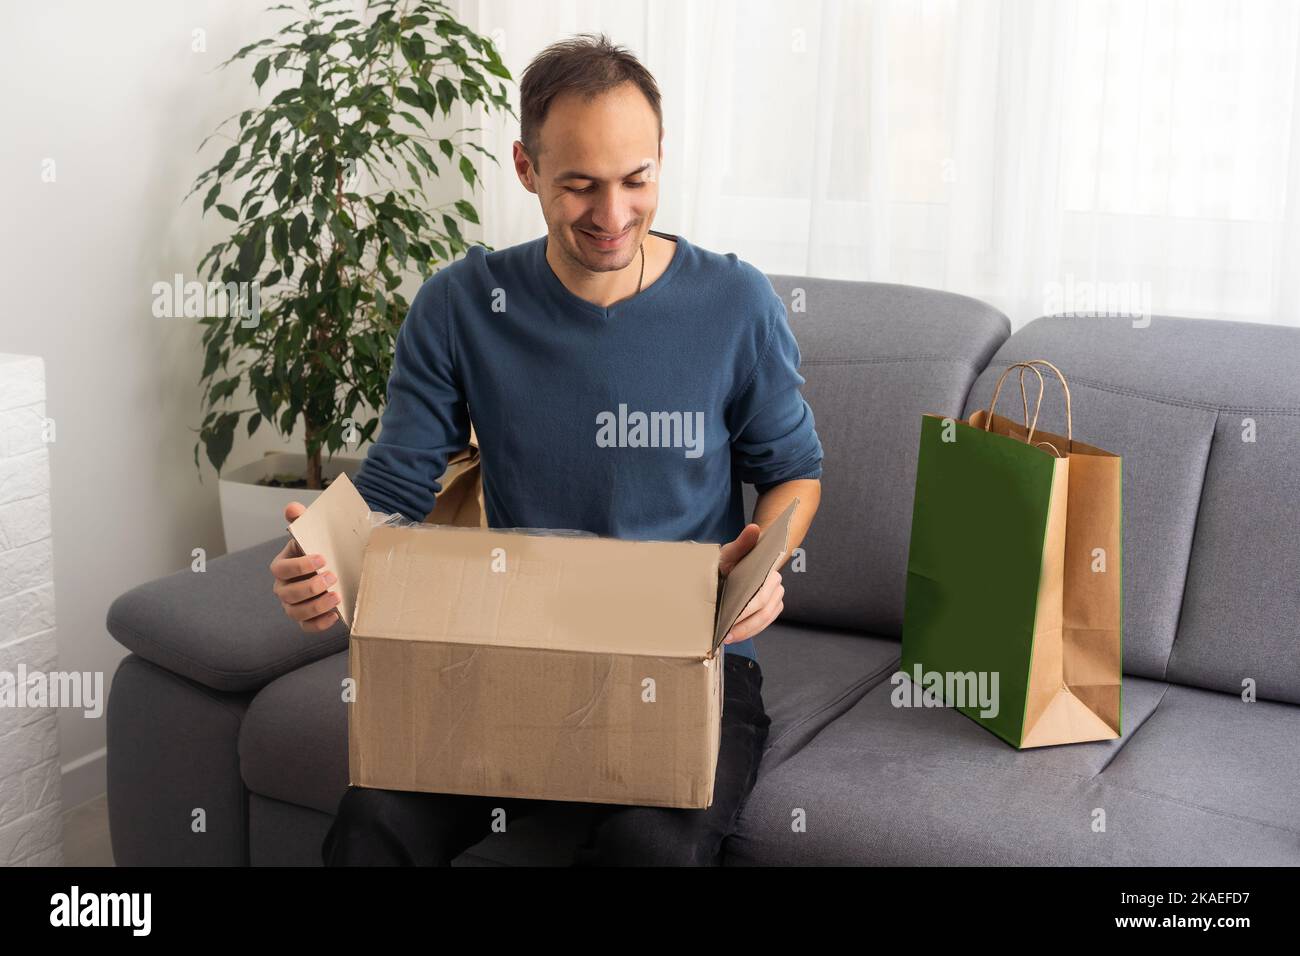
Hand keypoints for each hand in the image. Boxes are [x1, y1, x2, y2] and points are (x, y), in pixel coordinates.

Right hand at [269, 502, 341, 633]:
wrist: (336, 566)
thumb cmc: (321, 550)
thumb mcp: (313, 534)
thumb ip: (302, 520)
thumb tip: (292, 508)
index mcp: (282, 566)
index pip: (281, 569)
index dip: (300, 566)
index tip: (323, 559)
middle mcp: (283, 588)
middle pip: (287, 593)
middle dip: (309, 587)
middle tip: (332, 578)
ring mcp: (292, 605)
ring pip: (295, 612)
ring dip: (315, 606)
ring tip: (336, 598)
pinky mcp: (306, 619)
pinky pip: (307, 627)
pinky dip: (319, 624)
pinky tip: (335, 616)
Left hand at [718, 522, 784, 644]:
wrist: (733, 566)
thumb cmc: (729, 560)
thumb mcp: (729, 553)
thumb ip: (741, 543)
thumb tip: (753, 529)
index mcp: (767, 570)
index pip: (759, 597)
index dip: (745, 613)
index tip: (730, 622)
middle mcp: (776, 583)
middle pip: (763, 610)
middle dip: (744, 625)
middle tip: (725, 635)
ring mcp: (776, 595)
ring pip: (766, 618)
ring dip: (748, 631)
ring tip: (729, 638)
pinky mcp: (773, 605)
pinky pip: (766, 621)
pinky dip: (753, 629)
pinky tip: (738, 634)